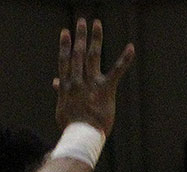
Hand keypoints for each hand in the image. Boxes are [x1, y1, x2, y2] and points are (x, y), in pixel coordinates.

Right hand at [53, 19, 134, 136]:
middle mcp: (77, 79)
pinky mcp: (106, 89)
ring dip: (95, 38)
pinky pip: (117, 70)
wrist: (82, 134)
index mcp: (66, 84)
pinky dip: (125, 58)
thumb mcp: (63, 107)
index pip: (64, 59)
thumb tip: (55, 82)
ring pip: (92, 55)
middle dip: (80, 35)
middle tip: (81, 21)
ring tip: (96, 24)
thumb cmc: (72, 124)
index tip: (65, 32)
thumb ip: (61, 92)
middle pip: (77, 52)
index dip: (64, 44)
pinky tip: (131, 47)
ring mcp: (91, 83)